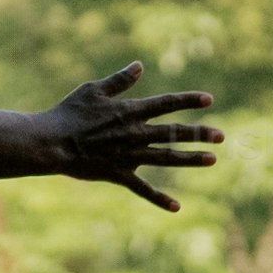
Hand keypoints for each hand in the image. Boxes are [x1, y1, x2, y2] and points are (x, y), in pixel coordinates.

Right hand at [33, 62, 220, 211]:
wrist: (51, 143)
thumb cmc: (68, 113)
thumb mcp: (93, 90)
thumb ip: (119, 80)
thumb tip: (140, 66)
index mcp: (130, 111)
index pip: (167, 104)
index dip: (189, 100)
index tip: (209, 99)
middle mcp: (135, 134)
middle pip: (174, 132)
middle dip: (199, 133)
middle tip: (221, 135)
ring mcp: (129, 156)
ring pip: (167, 158)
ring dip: (191, 159)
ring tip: (212, 159)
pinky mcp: (119, 175)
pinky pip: (143, 189)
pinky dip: (159, 199)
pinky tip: (177, 207)